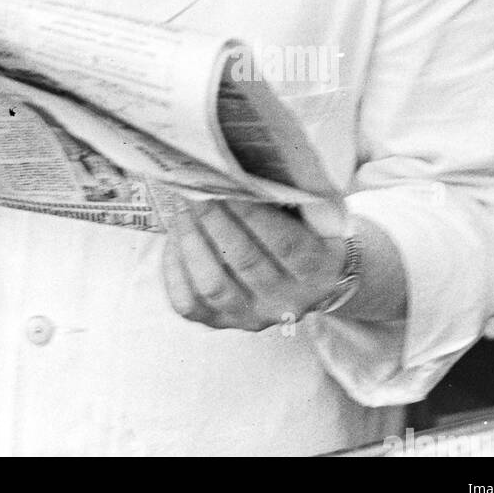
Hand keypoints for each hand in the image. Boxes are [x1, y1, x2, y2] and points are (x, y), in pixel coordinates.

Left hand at [161, 198, 345, 331]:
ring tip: (183, 209)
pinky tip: (175, 238)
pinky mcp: (219, 323)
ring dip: (192, 241)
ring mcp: (250, 317)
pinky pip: (187, 303)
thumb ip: (293, 196)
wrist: (307, 280)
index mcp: (318, 273)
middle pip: (245, 261)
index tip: (228, 185)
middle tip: (197, 190)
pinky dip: (175, 268)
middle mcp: (286, 303)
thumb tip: (244, 169)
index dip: (254, 214)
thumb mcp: (315, 215)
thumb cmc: (305, 232)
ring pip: (213, 285)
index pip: (286, 244)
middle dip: (215, 220)